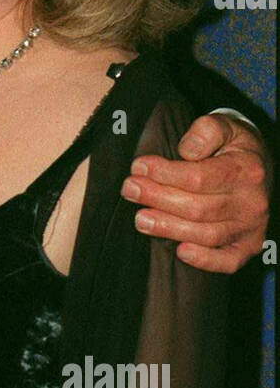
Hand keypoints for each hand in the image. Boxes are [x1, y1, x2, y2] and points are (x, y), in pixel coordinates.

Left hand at [121, 113, 271, 272]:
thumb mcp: (223, 126)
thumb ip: (206, 131)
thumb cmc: (232, 147)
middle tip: (130, 190)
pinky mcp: (248, 246)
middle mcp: (252, 202)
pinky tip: (180, 251)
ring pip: (206, 234)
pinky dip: (204, 260)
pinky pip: (228, 261)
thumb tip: (187, 151)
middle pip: (198, 207)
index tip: (138, 168)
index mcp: (246, 170)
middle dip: (158, 198)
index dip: (165, 174)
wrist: (258, 166)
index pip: (199, 177)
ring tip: (141, 218)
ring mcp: (251, 227)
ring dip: (169, 228)